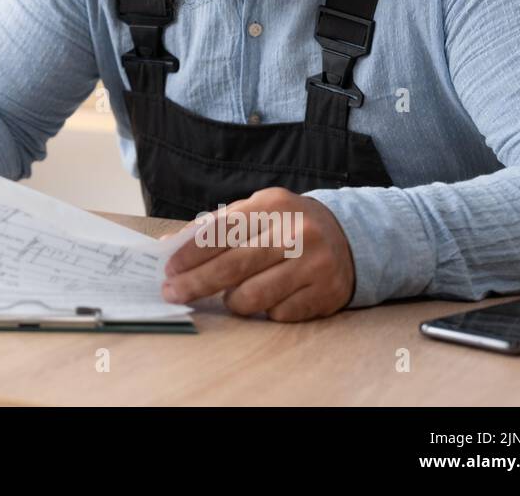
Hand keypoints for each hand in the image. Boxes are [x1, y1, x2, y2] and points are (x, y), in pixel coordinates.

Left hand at [161, 187, 355, 321]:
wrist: (350, 237)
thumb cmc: (287, 226)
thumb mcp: (256, 213)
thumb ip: (214, 227)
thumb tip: (169, 244)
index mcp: (272, 206)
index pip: (223, 230)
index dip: (192, 253)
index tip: (169, 269)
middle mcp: (295, 232)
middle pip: (233, 266)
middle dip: (196, 284)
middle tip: (173, 294)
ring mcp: (313, 264)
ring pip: (253, 296)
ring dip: (233, 301)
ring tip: (233, 295)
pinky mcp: (325, 293)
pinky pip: (278, 314)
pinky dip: (266, 311)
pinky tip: (270, 298)